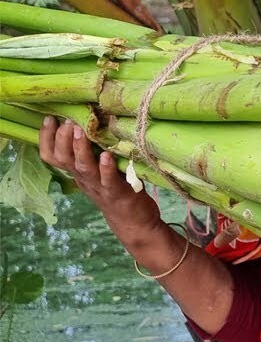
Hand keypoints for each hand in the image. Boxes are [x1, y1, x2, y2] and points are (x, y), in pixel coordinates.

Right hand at [38, 117, 164, 242]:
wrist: (133, 224)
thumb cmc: (116, 191)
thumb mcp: (98, 173)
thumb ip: (92, 155)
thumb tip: (89, 125)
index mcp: (78, 173)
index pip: (52, 156)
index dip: (46, 138)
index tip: (49, 118)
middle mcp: (85, 179)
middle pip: (64, 159)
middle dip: (62, 139)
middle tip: (66, 121)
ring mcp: (100, 187)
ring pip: (83, 167)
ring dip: (80, 149)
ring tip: (79, 131)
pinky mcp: (118, 193)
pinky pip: (109, 180)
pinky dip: (106, 168)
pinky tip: (106, 155)